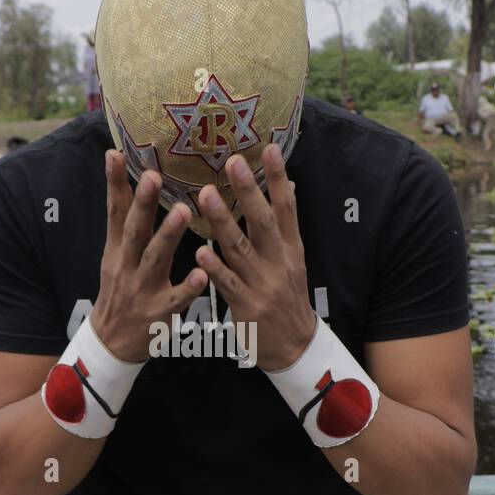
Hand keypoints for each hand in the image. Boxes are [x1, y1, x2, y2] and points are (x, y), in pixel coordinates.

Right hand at [89, 150, 207, 362]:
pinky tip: (202, 273)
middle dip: (143, 203)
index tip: (117, 154)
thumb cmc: (120, 289)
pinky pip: (176, 299)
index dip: (115, 183)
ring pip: (156, 259)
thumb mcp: (114, 254)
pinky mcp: (159, 313)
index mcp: (118, 250)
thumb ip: (121, 218)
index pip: (115, 211)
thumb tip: (116, 172)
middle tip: (154, 176)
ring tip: (185, 211)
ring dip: (169, 235)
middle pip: (134, 230)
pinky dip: (188, 287)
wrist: (111, 343)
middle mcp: (127, 265)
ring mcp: (143, 289)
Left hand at [195, 142, 317, 370]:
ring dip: (222, 221)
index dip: (278, 177)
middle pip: (263, 222)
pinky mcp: (247, 306)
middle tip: (233, 162)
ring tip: (205, 195)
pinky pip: (228, 283)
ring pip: (240, 248)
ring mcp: (263, 284)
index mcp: (291, 249)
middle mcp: (279, 263)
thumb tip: (289, 185)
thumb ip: (285, 225)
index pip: (286, 207)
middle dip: (249, 191)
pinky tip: (200, 250)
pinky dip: (214, 267)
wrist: (295, 347)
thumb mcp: (294, 260)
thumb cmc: (287, 298)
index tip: (270, 148)